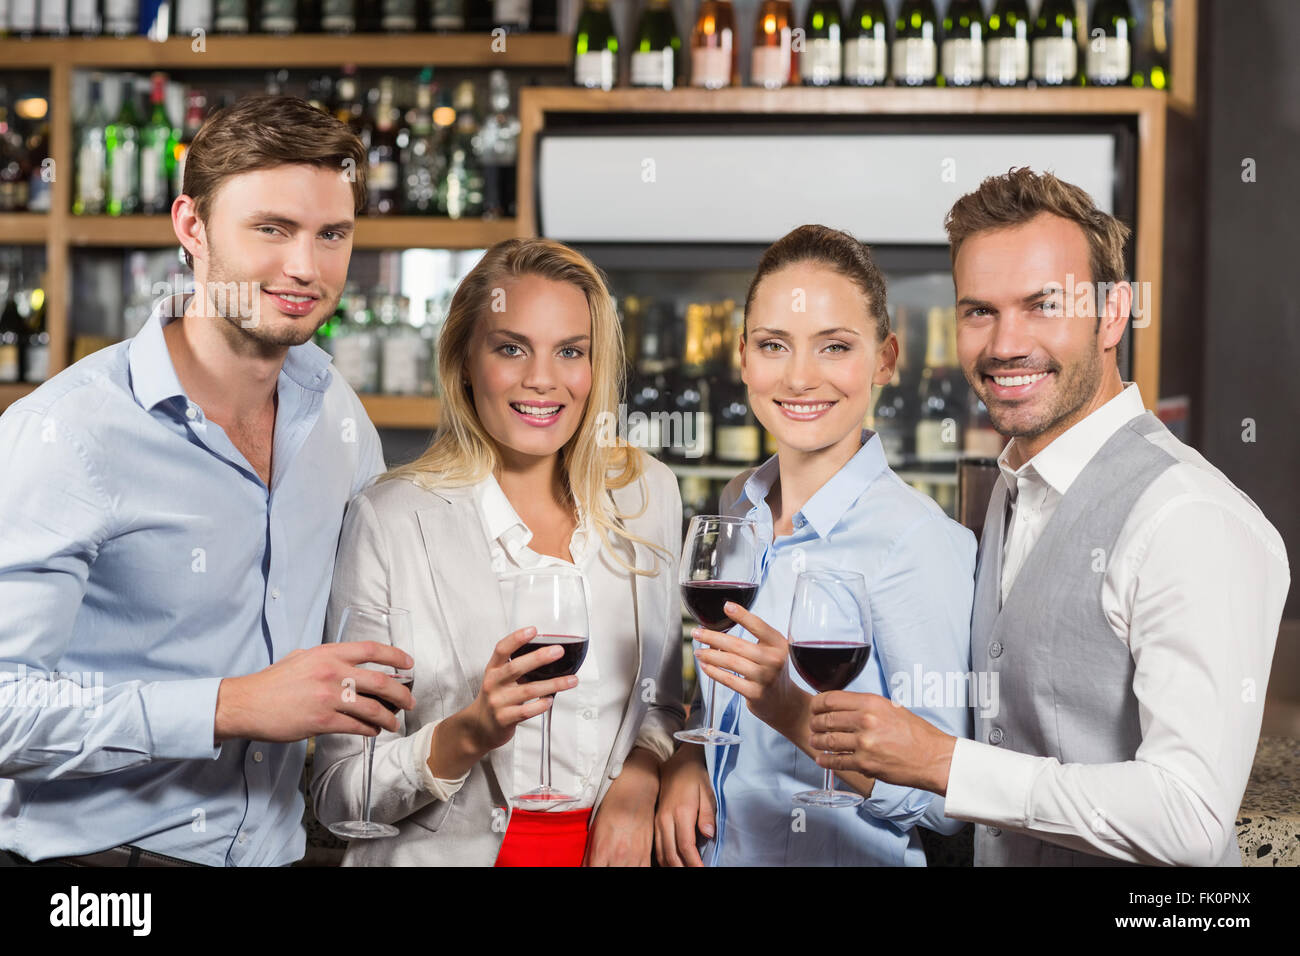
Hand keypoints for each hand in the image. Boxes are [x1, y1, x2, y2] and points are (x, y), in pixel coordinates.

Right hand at [214, 641, 415, 743]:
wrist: (246, 703)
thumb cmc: (272, 682)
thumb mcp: (300, 657)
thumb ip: (325, 658)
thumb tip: (346, 662)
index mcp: (328, 654)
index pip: (372, 649)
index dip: (396, 656)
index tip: (409, 664)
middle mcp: (332, 672)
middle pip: (381, 682)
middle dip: (402, 694)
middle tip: (410, 702)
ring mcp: (328, 697)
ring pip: (372, 709)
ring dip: (389, 718)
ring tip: (394, 723)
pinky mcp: (321, 721)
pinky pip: (356, 727)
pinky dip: (369, 731)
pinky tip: (373, 732)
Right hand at [429, 626, 578, 777]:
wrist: (480, 727)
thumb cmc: (496, 697)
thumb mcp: (499, 678)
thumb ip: (517, 667)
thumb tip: (549, 654)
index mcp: (493, 669)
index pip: (501, 649)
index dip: (516, 638)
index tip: (533, 630)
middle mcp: (493, 683)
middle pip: (516, 667)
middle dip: (539, 658)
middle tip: (559, 651)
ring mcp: (498, 702)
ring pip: (529, 690)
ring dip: (553, 684)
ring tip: (571, 680)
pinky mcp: (505, 719)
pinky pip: (527, 711)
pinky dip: (541, 705)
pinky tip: (550, 700)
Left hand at [585, 748, 659, 866]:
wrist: (635, 791)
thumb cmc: (613, 807)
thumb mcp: (595, 829)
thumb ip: (590, 854)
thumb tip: (584, 867)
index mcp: (601, 850)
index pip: (592, 872)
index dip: (589, 871)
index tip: (591, 867)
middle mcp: (618, 857)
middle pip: (610, 875)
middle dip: (605, 869)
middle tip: (604, 863)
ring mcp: (634, 857)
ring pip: (626, 875)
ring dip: (620, 870)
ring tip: (616, 863)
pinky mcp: (647, 854)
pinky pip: (643, 871)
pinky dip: (635, 870)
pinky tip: (629, 865)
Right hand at [654, 745, 715, 866]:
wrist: (678, 762)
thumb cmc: (696, 776)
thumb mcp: (707, 790)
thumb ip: (707, 813)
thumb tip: (708, 834)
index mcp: (681, 812)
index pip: (686, 846)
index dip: (694, 863)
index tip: (702, 871)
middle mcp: (666, 819)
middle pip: (671, 854)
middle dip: (683, 868)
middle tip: (695, 874)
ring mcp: (658, 821)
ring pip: (661, 852)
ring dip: (672, 866)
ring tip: (685, 870)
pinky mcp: (655, 821)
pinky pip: (657, 846)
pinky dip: (664, 859)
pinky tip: (673, 864)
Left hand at [693, 602, 806, 736]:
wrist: (784, 702)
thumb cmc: (772, 670)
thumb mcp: (773, 649)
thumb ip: (757, 636)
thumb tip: (723, 622)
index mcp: (778, 644)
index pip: (759, 626)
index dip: (742, 615)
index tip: (726, 606)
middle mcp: (774, 660)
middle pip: (738, 645)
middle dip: (713, 637)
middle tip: (697, 632)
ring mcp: (765, 678)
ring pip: (731, 662)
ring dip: (710, 655)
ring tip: (698, 651)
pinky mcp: (755, 693)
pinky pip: (729, 679)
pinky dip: (714, 672)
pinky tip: (705, 666)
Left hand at [809, 691, 956, 794]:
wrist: (933, 757)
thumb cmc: (915, 733)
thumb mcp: (891, 708)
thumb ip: (865, 706)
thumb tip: (842, 705)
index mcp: (871, 703)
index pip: (831, 698)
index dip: (817, 704)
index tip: (814, 707)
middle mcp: (865, 721)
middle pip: (826, 719)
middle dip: (815, 723)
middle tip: (813, 725)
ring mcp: (864, 743)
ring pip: (828, 740)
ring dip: (817, 741)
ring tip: (815, 741)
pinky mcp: (865, 764)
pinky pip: (837, 761)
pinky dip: (825, 760)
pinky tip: (821, 758)